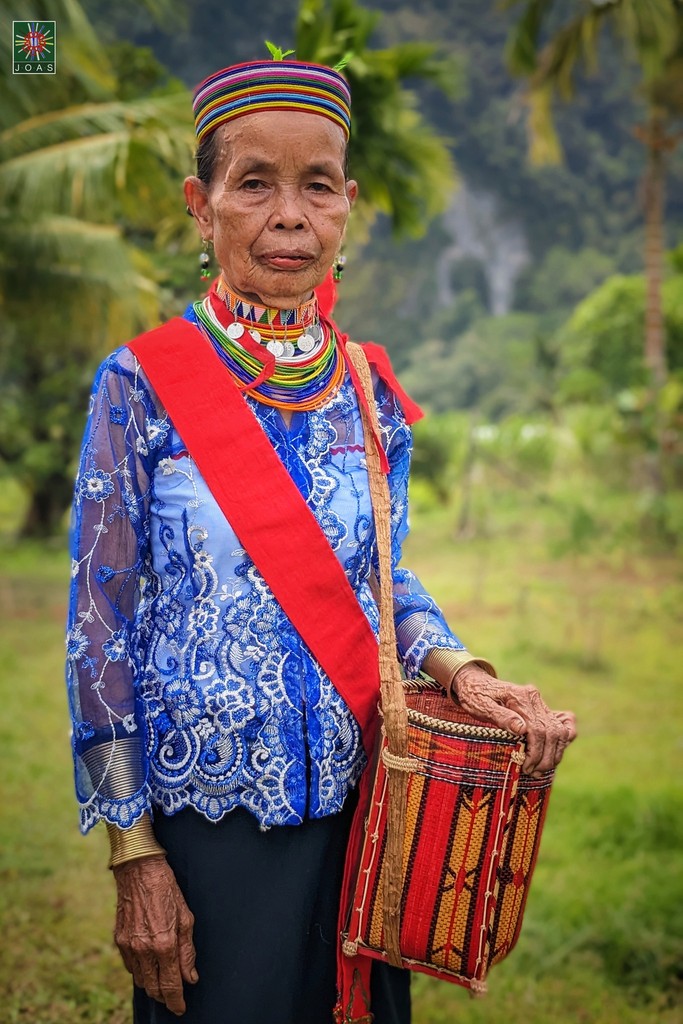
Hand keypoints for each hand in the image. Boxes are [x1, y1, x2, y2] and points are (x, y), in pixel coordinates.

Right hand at [113, 853, 197, 1014]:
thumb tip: (190, 977)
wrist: (139, 870)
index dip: (176, 1001)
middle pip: (153, 988)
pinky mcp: (119, 940)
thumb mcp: (186, 917)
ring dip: (152, 985)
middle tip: (174, 996)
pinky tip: (149, 964)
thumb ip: (188, 951)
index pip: (171, 985)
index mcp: (164, 944)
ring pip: (141, 980)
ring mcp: (129, 946)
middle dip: (165, 996)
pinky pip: (130, 967)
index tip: (181, 1008)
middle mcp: (144, 949)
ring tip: (163, 980)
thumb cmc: (167, 890)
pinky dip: (140, 971)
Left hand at [451, 663, 576, 775]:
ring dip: (555, 753)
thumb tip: (522, 729)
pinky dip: (564, 738)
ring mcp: (540, 702)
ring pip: (560, 730)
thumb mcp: (482, 706)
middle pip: (552, 732)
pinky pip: (563, 723)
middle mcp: (535, 698)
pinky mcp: (541, 708)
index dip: (536, 752)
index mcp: (521, 696)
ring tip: (541, 769)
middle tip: (533, 773)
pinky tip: (554, 753)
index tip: (526, 767)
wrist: (474, 682)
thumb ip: (502, 716)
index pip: (538, 729)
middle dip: (546, 757)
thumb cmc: (474, 696)